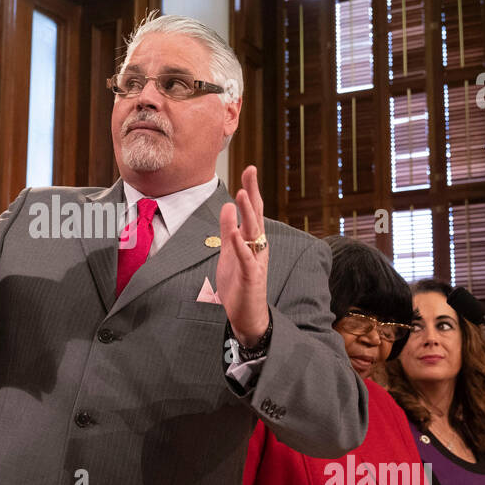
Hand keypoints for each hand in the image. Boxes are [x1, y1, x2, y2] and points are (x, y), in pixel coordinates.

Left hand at [216, 165, 269, 348]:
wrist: (247, 316)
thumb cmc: (238, 284)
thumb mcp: (229, 252)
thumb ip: (227, 230)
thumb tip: (226, 205)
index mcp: (253, 240)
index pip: (253, 210)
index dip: (251, 189)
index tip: (249, 168)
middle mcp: (258, 247)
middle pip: (257, 215)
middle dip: (252, 192)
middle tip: (250, 171)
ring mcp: (256, 261)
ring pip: (253, 233)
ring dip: (247, 213)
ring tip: (241, 194)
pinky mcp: (251, 277)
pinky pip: (245, 257)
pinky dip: (238, 244)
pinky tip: (233, 231)